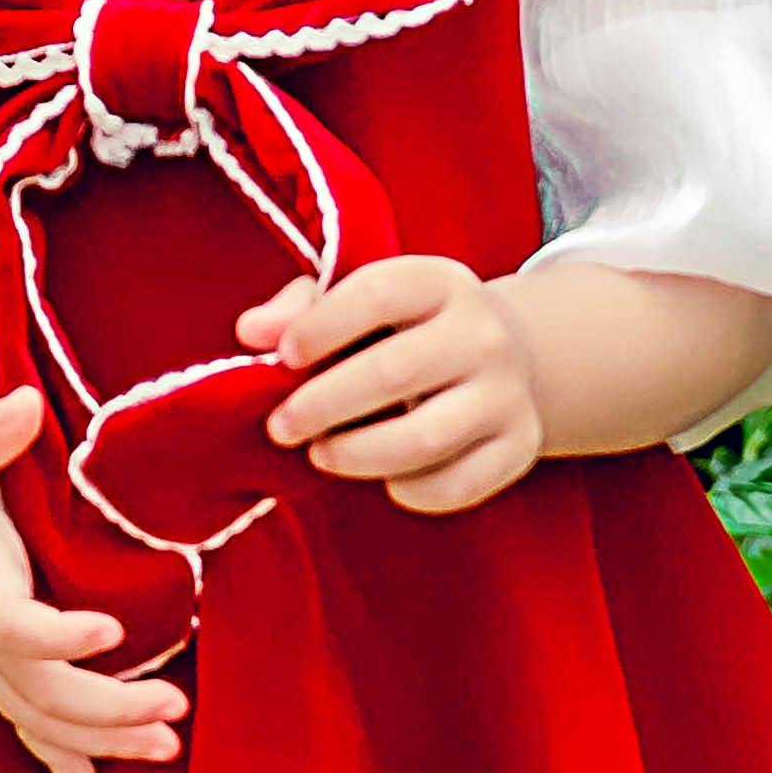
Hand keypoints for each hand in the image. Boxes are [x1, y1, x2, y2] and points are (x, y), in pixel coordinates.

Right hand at [0, 386, 185, 772]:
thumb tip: (27, 405)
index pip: (10, 622)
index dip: (58, 635)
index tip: (112, 628)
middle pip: (37, 690)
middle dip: (107, 708)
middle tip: (173, 708)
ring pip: (35, 716)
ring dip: (101, 739)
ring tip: (166, 745)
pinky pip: (21, 722)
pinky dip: (55, 756)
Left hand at [241, 251, 541, 514]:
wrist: (506, 357)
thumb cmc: (405, 330)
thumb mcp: (359, 300)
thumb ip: (300, 309)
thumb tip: (251, 332)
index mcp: (441, 281)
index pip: (378, 293)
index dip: (322, 325)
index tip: (282, 357)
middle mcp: (483, 332)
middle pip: (394, 372)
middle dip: (322, 405)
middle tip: (280, 428)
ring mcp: (508, 391)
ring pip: (425, 438)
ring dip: (358, 455)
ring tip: (320, 455)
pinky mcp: (521, 445)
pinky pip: (458, 484)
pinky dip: (411, 491)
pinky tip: (385, 480)